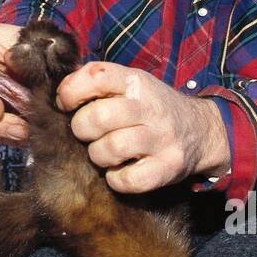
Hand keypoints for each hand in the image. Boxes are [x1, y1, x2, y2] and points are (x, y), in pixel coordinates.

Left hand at [56, 61, 230, 192]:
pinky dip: (116, 179)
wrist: (201, 130)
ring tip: (103, 153)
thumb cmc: (149, 108)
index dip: (71, 92)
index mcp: (135, 81)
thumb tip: (55, 93)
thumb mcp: (128, 85)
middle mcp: (150, 107)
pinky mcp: (168, 167)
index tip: (67, 105)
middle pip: (98, 117)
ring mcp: (161, 138)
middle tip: (87, 134)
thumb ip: (94, 83)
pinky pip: (128, 180)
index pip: (95, 76)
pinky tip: (119, 171)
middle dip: (81, 129)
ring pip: (111, 148)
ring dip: (97, 155)